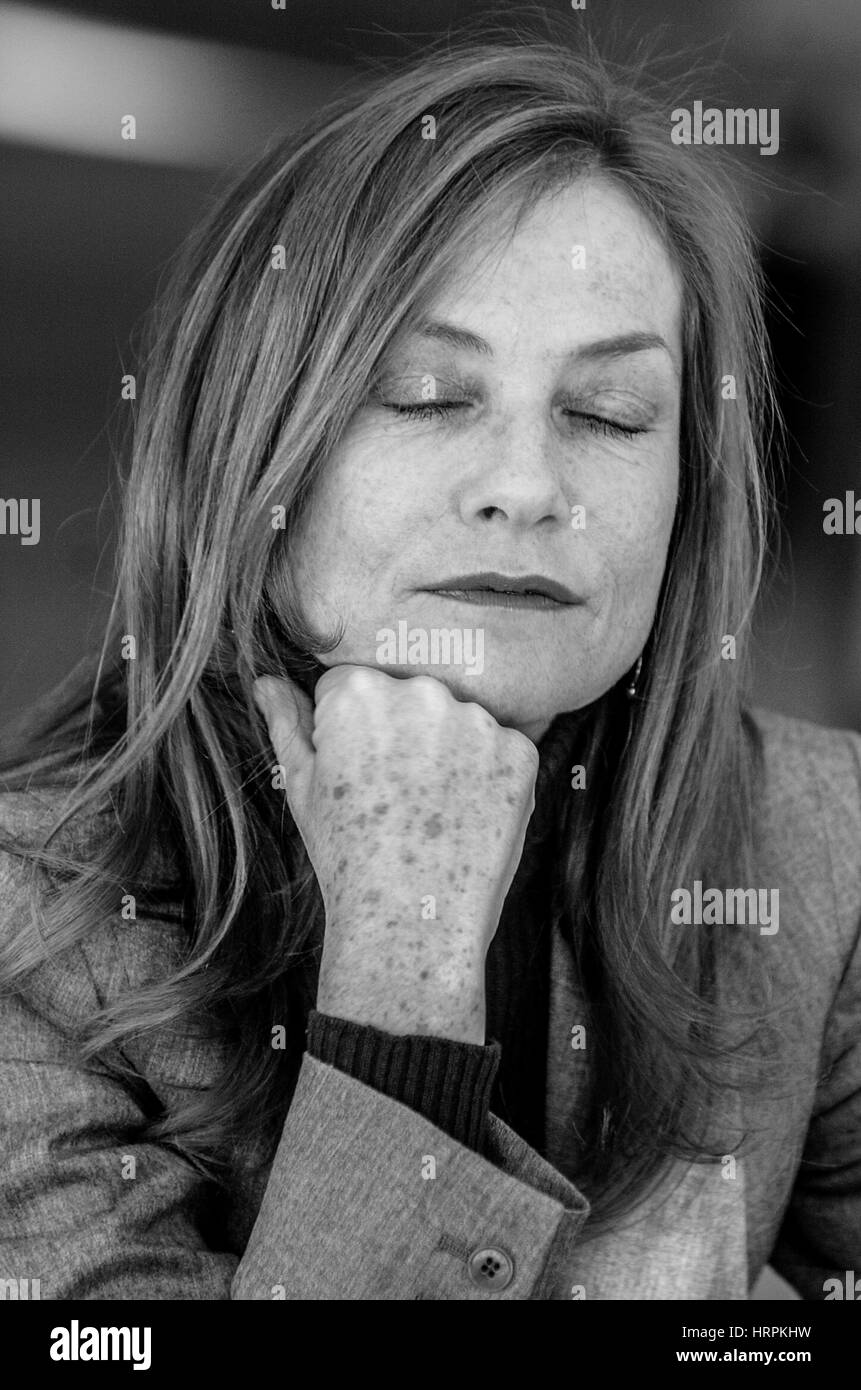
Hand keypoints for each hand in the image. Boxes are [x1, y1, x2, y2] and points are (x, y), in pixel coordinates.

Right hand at [253, 665, 538, 1041]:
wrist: (410, 921)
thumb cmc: (346, 856)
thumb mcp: (302, 788)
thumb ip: (287, 723)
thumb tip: (266, 681)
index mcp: (359, 691)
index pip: (353, 684)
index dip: (349, 732)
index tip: (355, 774)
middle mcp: (422, 692)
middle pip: (409, 695)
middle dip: (401, 733)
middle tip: (393, 795)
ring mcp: (477, 721)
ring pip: (457, 719)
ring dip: (447, 749)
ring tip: (430, 809)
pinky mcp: (519, 753)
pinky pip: (500, 748)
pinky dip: (487, 775)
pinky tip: (465, 814)